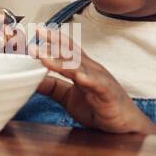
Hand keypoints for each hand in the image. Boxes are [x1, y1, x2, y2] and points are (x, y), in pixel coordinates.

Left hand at [27, 26, 155, 134]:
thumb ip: (51, 87)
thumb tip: (29, 80)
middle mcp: (91, 69)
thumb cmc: (99, 108)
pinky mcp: (109, 93)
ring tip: (44, 57)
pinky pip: (98, 84)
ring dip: (61, 61)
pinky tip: (79, 77)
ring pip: (80, 66)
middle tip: (35, 35)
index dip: (52, 38)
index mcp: (82, 68)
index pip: (66, 48)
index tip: (36, 29)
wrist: (126, 126)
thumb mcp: (68, 98)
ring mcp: (100, 79)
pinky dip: (89, 79)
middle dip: (53, 43)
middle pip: (71, 52)